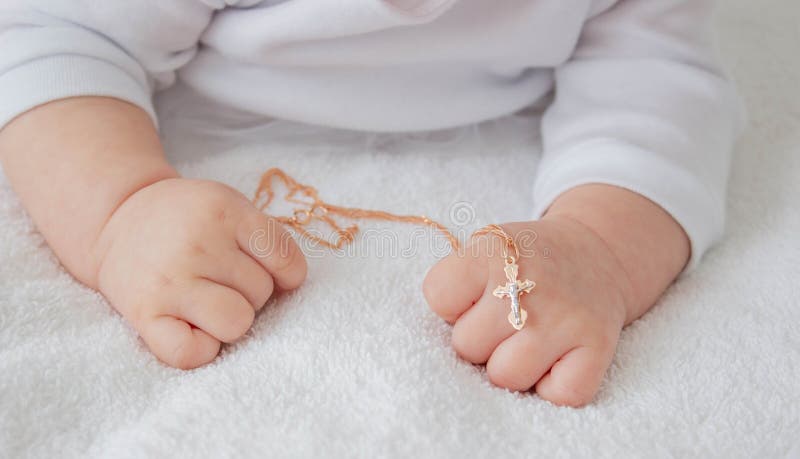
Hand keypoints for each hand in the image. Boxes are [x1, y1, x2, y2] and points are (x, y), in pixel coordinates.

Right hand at [92, 178, 306, 368]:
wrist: (118, 220)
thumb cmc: (189, 221)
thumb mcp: (230, 207)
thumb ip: (266, 240)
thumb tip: (292, 286)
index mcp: (224, 210)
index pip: (285, 259)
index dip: (283, 271)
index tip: (261, 267)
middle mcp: (197, 244)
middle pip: (261, 293)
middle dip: (248, 290)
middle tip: (218, 275)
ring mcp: (170, 281)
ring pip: (237, 324)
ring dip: (229, 319)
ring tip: (207, 300)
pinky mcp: (144, 314)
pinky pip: (192, 354)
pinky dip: (200, 350)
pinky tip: (191, 327)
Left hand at [423, 217, 631, 405]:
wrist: (594, 254)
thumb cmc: (523, 265)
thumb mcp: (483, 251)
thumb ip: (454, 286)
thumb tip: (442, 349)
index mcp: (494, 251)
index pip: (439, 296)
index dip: (451, 304)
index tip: (475, 295)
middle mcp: (531, 283)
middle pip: (466, 346)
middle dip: (479, 339)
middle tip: (504, 320)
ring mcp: (566, 317)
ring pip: (505, 377)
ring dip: (511, 366)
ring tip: (527, 338)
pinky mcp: (598, 347)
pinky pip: (557, 396)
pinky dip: (553, 387)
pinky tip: (556, 356)